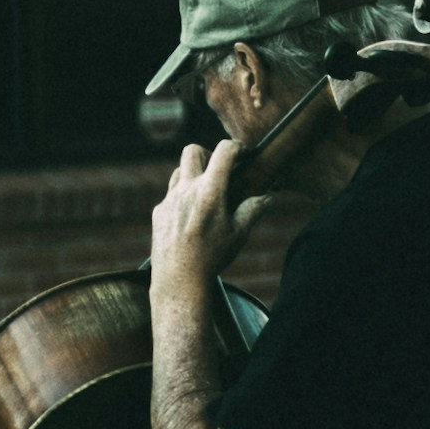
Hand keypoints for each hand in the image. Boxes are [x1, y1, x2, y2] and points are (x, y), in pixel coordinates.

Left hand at [150, 140, 244, 299]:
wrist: (179, 280)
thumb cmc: (212, 257)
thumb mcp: (239, 233)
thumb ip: (255, 209)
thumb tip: (270, 197)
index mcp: (210, 191)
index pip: (223, 151)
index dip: (237, 148)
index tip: (244, 156)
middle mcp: (186, 189)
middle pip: (193, 150)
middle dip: (209, 154)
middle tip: (220, 172)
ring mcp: (169, 200)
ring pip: (179, 171)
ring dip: (194, 174)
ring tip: (207, 194)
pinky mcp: (159, 212)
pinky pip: (171, 194)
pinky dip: (183, 196)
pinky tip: (192, 216)